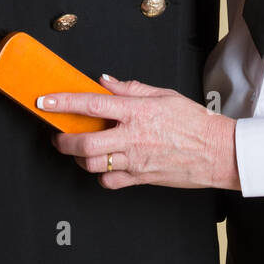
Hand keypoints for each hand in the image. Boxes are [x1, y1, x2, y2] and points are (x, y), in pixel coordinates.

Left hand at [40, 76, 240, 190]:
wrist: (218, 152)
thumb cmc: (195, 123)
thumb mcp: (164, 95)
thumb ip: (131, 89)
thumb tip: (105, 81)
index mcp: (138, 112)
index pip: (92, 104)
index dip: (64, 102)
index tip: (46, 101)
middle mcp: (133, 137)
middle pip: (85, 142)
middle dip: (64, 140)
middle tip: (59, 135)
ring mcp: (136, 160)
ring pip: (93, 164)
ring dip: (78, 158)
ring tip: (78, 149)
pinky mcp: (141, 178)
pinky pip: (110, 182)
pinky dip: (101, 175)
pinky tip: (104, 166)